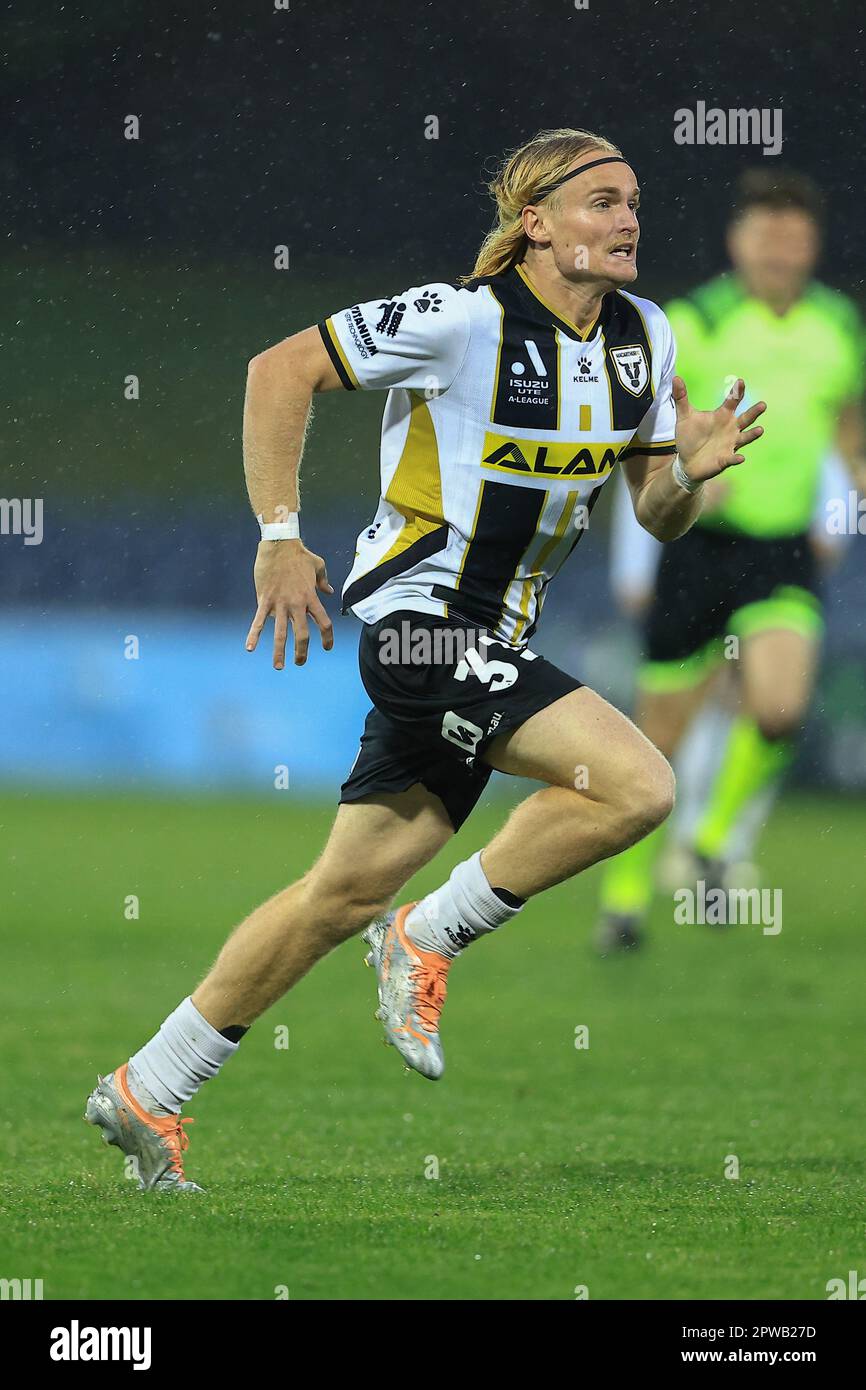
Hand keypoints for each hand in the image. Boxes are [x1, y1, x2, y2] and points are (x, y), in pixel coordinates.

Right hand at [245, 539, 334, 668]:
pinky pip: (259, 620)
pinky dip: (254, 635)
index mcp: (311, 597)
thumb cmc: (299, 554)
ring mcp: (280, 603)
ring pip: (281, 633)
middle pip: (303, 634)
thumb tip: (330, 591)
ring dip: (279, 651)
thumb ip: (323, 581)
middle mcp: (297, 604)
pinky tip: (250, 648)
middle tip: (300, 662)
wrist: (279, 543)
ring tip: (279, 666)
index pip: (324, 623)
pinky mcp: (265, 600)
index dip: (327, 637)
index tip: (327, 647)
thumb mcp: (318, 565)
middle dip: (302, 651)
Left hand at [673, 376, 766, 483]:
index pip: (732, 401)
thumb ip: (681, 398)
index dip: (736, 392)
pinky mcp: (725, 459)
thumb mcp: (684, 417)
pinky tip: (740, 458)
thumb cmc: (689, 437)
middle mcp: (730, 428)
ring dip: (752, 434)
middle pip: (746, 418)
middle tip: (763, 404)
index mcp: (722, 415)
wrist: (687, 461)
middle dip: (754, 412)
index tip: (740, 382)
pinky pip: (733, 458)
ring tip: (760, 429)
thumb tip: (676, 378)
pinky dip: (736, 458)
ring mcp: (730, 444)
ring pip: (745, 438)